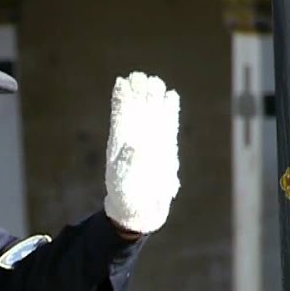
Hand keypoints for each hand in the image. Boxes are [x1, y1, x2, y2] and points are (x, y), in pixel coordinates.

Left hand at [103, 72, 180, 235]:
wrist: (140, 209)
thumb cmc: (127, 197)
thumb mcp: (125, 182)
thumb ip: (130, 164)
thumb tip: (135, 145)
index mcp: (120, 138)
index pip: (121, 109)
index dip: (123, 94)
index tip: (126, 83)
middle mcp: (135, 134)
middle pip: (137, 103)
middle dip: (140, 89)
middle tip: (143, 81)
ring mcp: (151, 137)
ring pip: (153, 108)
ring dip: (155, 94)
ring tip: (156, 85)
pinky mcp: (166, 144)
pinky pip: (168, 121)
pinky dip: (170, 108)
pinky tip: (170, 97)